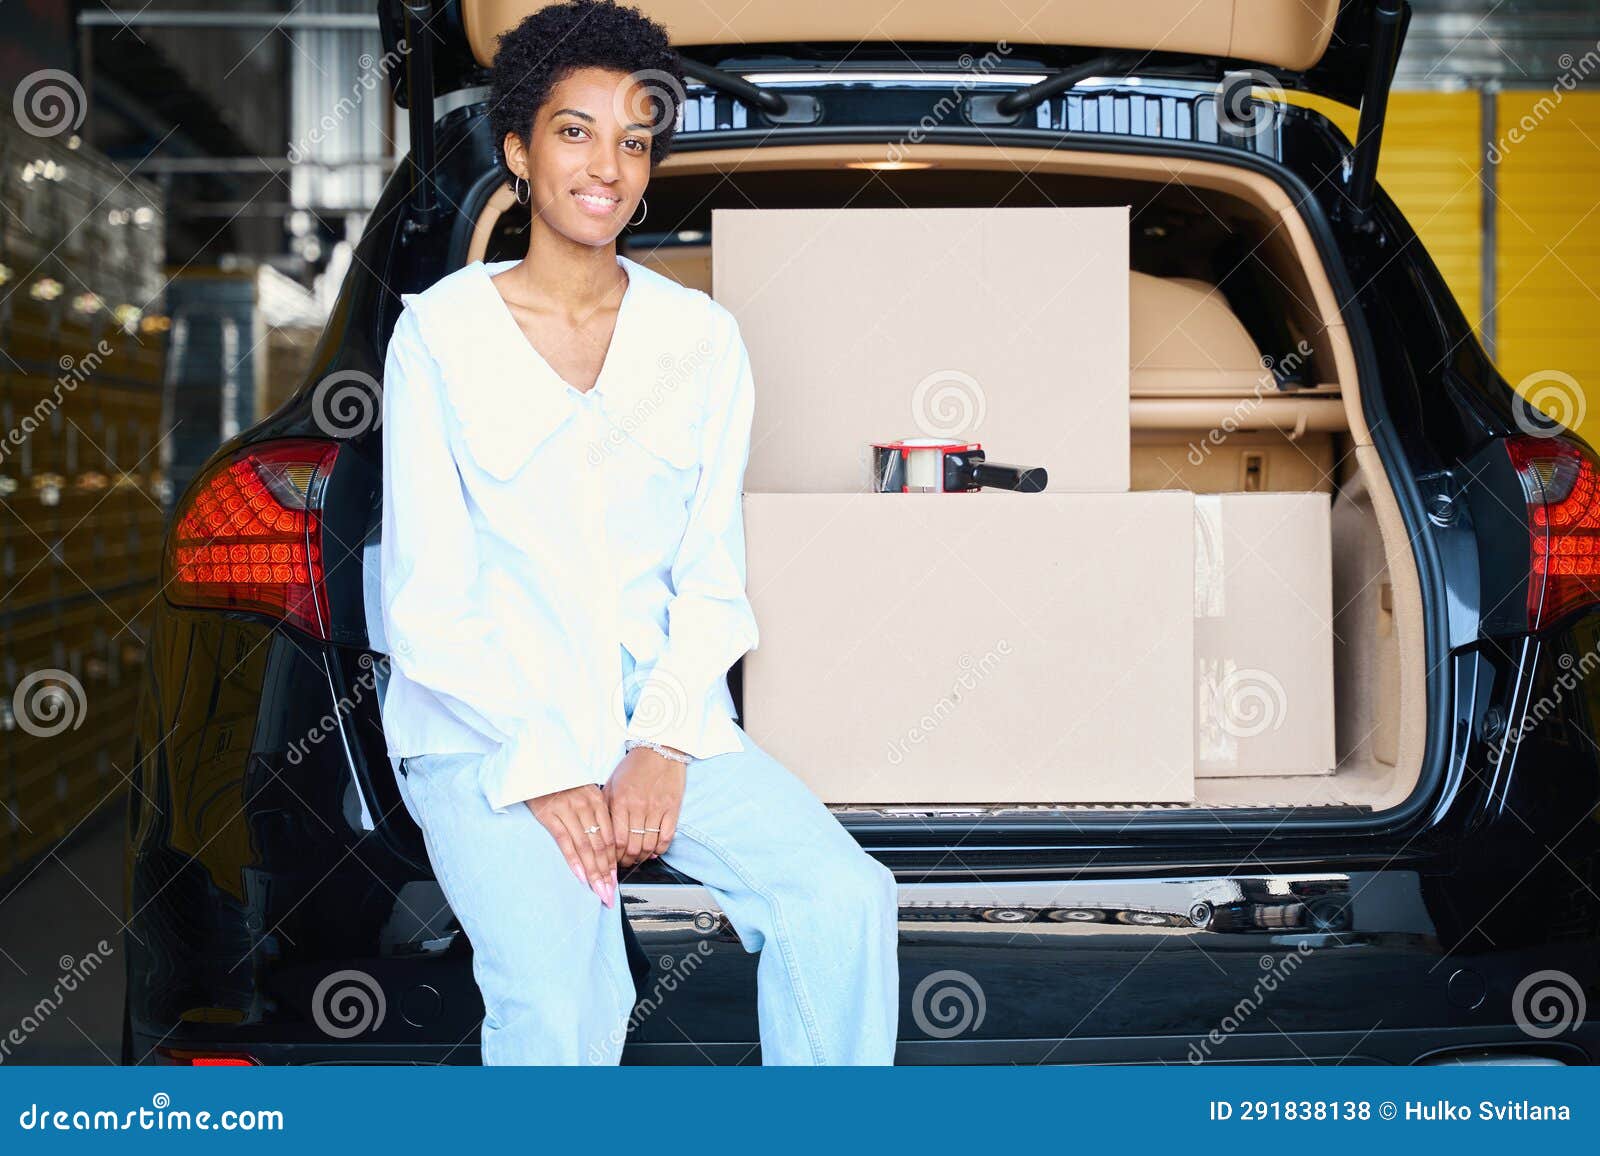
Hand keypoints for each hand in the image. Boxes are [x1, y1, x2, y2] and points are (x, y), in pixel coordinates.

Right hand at [524, 784, 616, 905]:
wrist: (536, 764)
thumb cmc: (561, 782)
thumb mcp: (583, 792)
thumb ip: (594, 814)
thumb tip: (604, 845)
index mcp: (598, 801)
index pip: (610, 838)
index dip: (613, 862)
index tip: (615, 880)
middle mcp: (586, 806)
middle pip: (600, 846)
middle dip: (606, 873)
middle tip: (609, 893)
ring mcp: (568, 810)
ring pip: (585, 847)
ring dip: (593, 872)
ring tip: (598, 890)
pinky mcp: (549, 814)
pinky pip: (565, 841)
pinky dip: (573, 860)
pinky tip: (581, 876)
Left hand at [604, 746, 685, 868]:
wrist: (659, 750)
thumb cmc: (633, 766)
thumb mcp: (612, 783)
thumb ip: (606, 807)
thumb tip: (603, 831)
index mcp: (621, 801)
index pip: (616, 840)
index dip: (613, 855)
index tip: (611, 860)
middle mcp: (639, 807)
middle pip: (632, 846)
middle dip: (627, 860)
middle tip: (624, 863)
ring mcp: (657, 809)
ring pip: (649, 845)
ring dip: (642, 857)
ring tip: (637, 858)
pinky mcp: (673, 809)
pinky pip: (667, 837)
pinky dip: (660, 849)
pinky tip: (654, 850)